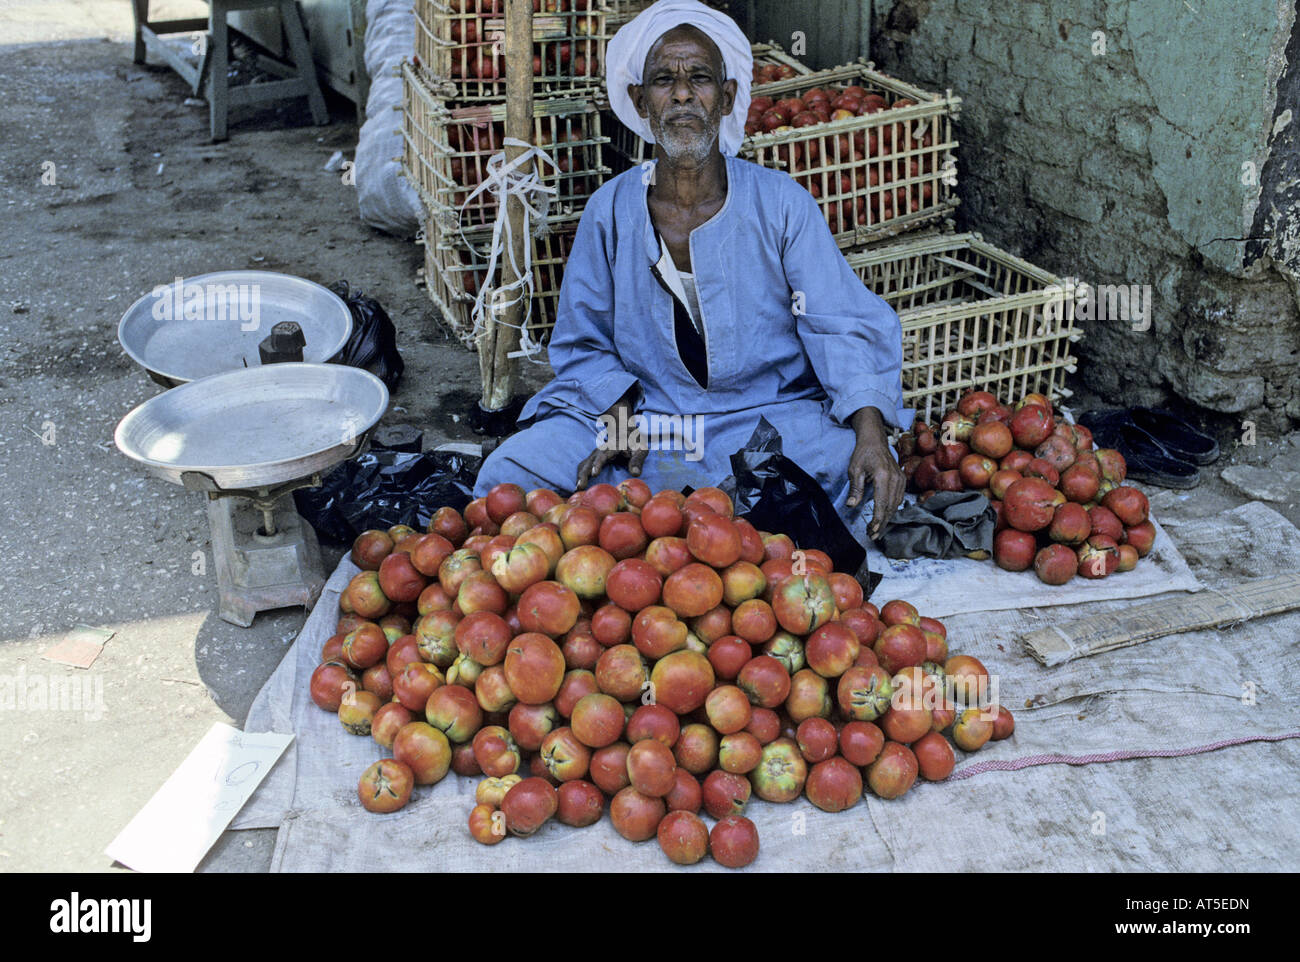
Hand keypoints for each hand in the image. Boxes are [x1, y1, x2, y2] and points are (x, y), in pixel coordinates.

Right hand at [575, 394, 646, 490]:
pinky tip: (579, 486)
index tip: (594, 474)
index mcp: (612, 447)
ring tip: (577, 488)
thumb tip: (635, 474)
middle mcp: (601, 450)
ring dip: (580, 476)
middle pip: (589, 461)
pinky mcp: (593, 459)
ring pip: (585, 464)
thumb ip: (637, 460)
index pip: (603, 455)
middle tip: (580, 486)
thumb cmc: (634, 442)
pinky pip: (584, 466)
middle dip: (584, 474)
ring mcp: (595, 455)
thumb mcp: (640, 449)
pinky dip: (580, 475)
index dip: (598, 464)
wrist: (625, 431)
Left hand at [847, 406, 905, 539]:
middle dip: (882, 523)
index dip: (878, 520)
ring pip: (896, 504)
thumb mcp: (854, 469)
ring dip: (887, 518)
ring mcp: (901, 479)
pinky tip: (884, 516)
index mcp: (883, 476)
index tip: (873, 531)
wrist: (875, 440)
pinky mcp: (902, 480)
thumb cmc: (863, 453)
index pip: (882, 503)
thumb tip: (851, 505)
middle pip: (891, 507)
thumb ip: (855, 488)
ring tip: (876, 529)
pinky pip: (899, 498)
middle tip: (873, 535)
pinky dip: (891, 509)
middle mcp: (895, 478)